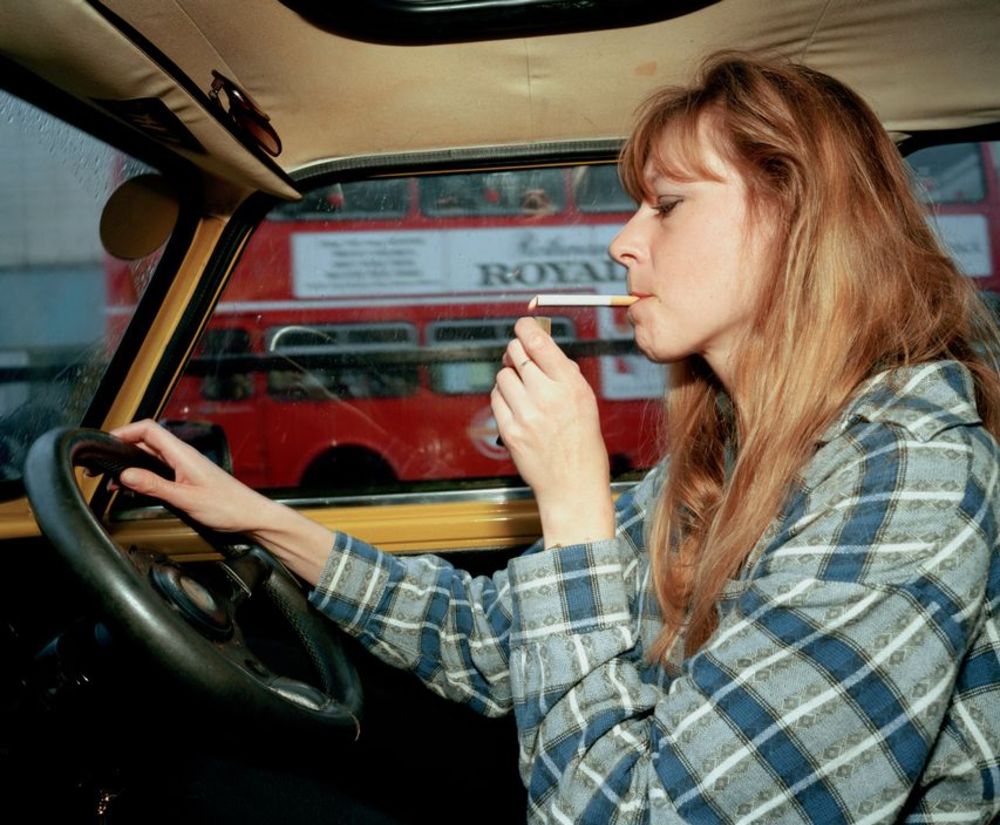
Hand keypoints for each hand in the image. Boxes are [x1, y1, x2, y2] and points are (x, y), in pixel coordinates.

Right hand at [110, 419, 276, 534]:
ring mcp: (185, 466)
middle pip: (146, 441)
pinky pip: (159, 469)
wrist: (251, 516)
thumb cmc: (228, 507)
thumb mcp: (186, 499)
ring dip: (130, 463)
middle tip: (100, 464)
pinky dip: (142, 475)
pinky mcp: (187, 478)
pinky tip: (133, 487)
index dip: (124, 431)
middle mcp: (183, 456)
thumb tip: (126, 474)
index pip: (148, 429)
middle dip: (121, 448)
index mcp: (183, 454)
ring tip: (110, 478)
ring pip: (151, 456)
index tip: (104, 443)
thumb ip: (154, 486)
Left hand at [491, 318, 614, 545]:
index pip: (539, 342)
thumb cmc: (583, 444)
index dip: (526, 328)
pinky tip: (516, 407)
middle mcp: (547, 396)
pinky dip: (502, 397)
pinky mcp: (510, 430)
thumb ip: (563, 372)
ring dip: (509, 377)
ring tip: (522, 390)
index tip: (523, 326)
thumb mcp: (585, 401)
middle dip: (516, 353)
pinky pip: (495, 398)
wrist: (573, 485)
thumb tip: (541, 345)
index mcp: (571, 385)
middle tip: (519, 359)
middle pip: (515, 354)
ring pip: (502, 375)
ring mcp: (526, 414)